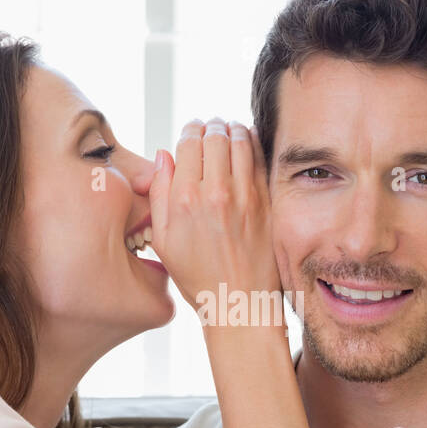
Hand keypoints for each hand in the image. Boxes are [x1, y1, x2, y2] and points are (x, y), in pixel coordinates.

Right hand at [148, 118, 279, 319]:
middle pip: (215, 136)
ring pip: (241, 140)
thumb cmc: (197, 276)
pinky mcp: (266, 202)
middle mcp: (216, 192)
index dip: (189, 130)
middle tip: (211, 126)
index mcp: (185, 199)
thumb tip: (164, 156)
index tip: (191, 131)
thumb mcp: (164, 241)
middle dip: (211, 125)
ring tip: (229, 130)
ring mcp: (245, 196)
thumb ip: (159, 194)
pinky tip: (248, 142)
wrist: (238, 302)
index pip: (188, 143)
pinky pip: (261, 158)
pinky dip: (254, 143)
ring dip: (233, 129)